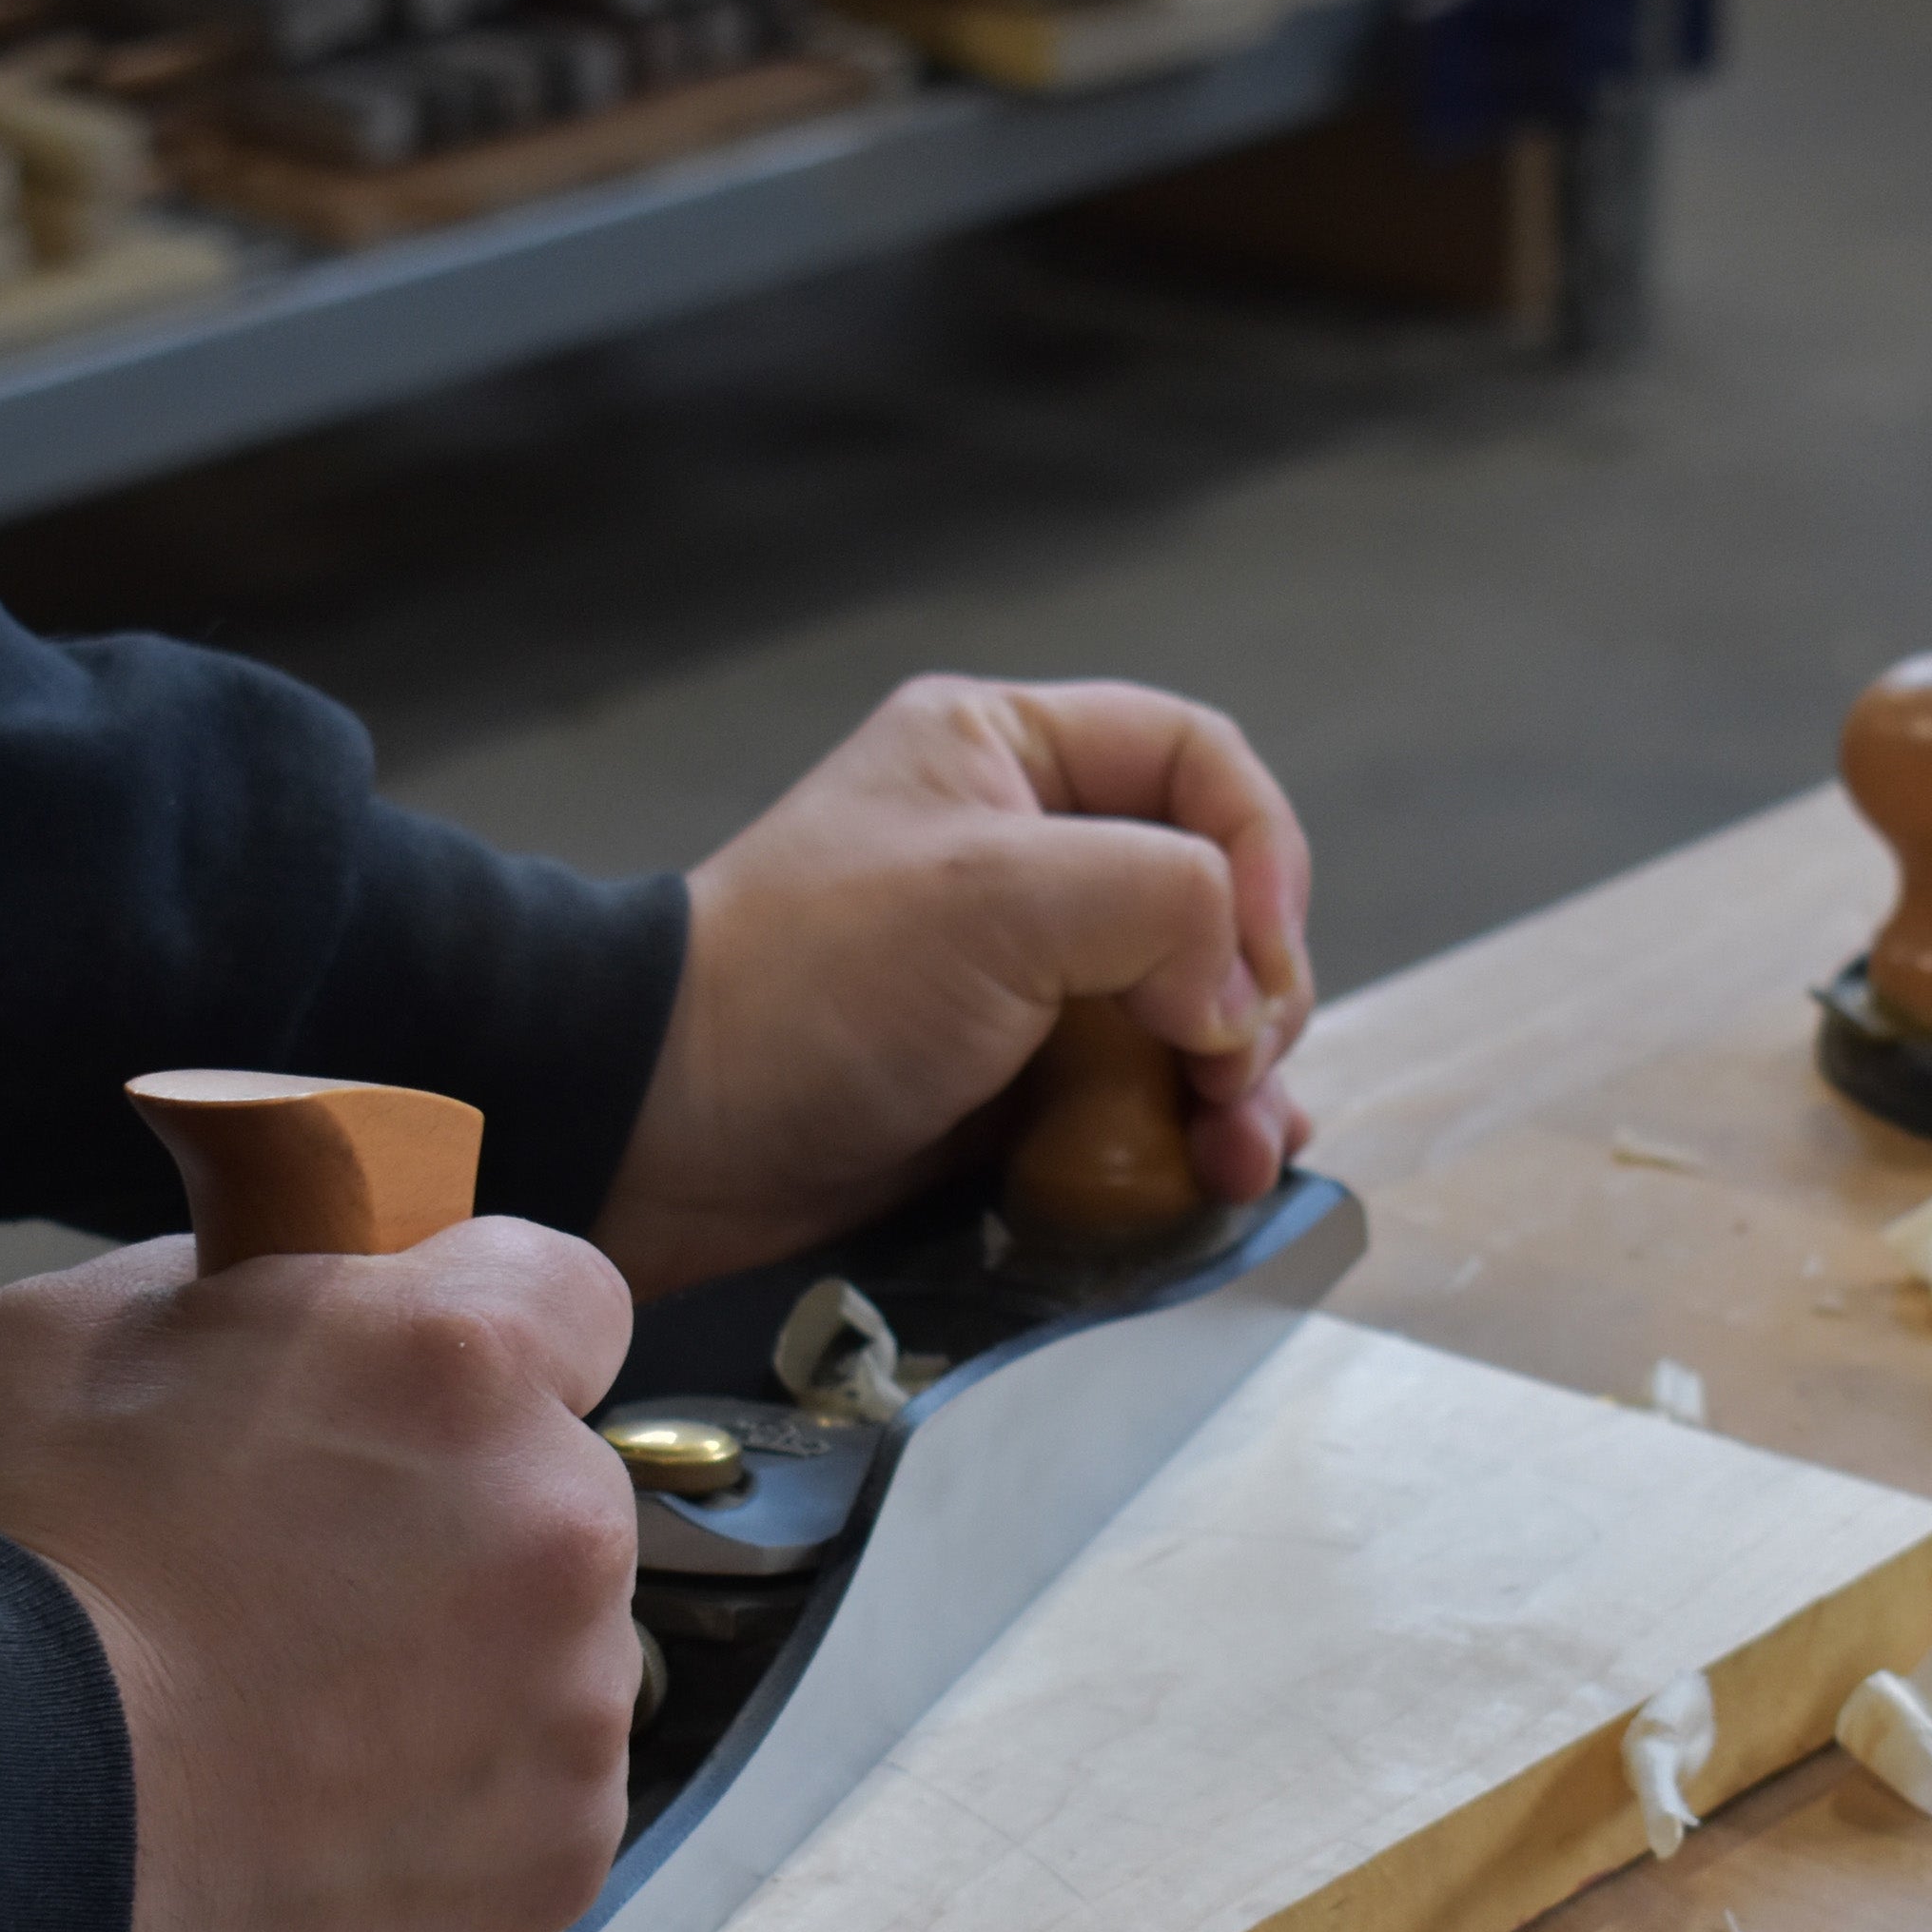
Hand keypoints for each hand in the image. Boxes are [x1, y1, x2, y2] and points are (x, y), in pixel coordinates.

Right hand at [0, 1222, 640, 1931]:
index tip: (420, 1392)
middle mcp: (560, 1521)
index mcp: (456, 1362)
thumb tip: (293, 1293)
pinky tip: (322, 1830)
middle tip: (308, 1587)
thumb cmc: (5, 1578)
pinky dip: (456, 1818)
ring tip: (297, 1730)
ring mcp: (574, 1704)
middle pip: (559, 1490)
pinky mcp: (560, 1858)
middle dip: (466, 1518)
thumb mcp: (70, 1334)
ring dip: (467, 1675)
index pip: (569, 1292)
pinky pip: (538, 1808)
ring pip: (557, 1660)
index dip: (492, 1336)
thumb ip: (241, 1289)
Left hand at [597, 675, 1316, 1294]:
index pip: (1200, 764)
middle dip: (1257, 994)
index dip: (1262, 853)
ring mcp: (1020, 977)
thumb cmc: (818, 986)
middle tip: (1240, 1078)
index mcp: (1009, 754)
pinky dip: (1188, 1134)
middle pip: (1214, 900)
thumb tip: (1233, 1002)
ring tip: (1244, 1157)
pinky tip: (1217, 1177)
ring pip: (1190, 1010)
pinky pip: (1138, 1094)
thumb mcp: (1000, 896)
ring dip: (1242, 1082)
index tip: (1255, 964)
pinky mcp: (1008, 1083)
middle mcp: (1025, 852)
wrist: (670, 1135)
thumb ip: (1163, 903)